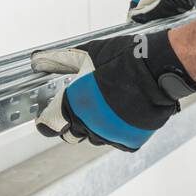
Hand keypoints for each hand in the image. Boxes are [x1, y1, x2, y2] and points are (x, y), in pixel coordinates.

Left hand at [31, 29, 195, 151]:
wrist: (158, 71)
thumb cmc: (124, 60)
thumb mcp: (87, 54)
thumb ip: (60, 61)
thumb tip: (38, 60)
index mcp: (73, 106)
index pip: (50, 126)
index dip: (49, 121)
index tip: (50, 117)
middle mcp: (88, 125)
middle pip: (73, 133)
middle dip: (75, 122)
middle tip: (87, 107)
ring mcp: (109, 135)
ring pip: (96, 137)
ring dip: (98, 126)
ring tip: (111, 104)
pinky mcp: (129, 141)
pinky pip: (117, 140)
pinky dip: (118, 131)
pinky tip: (124, 114)